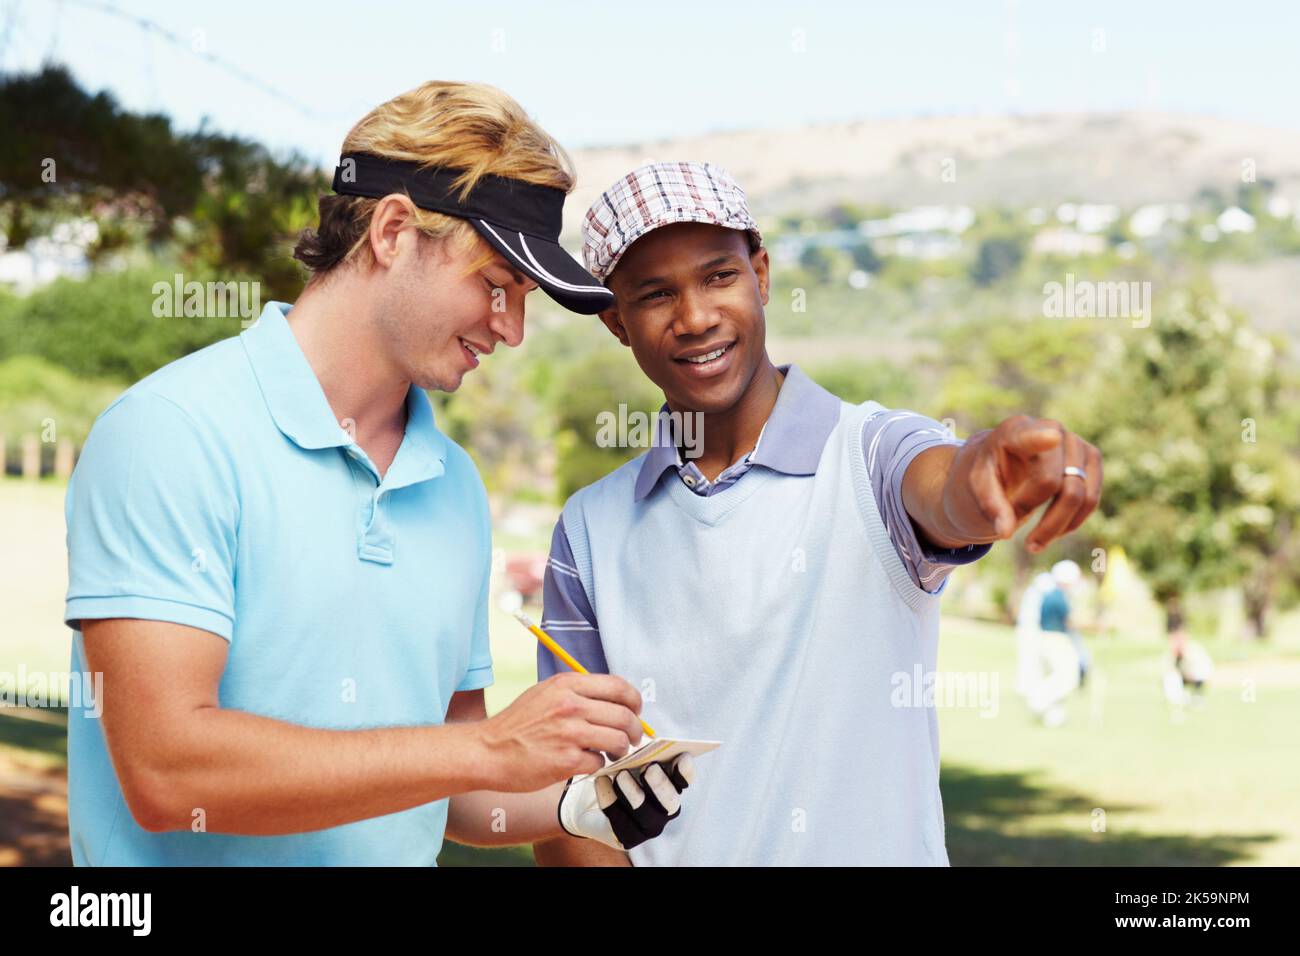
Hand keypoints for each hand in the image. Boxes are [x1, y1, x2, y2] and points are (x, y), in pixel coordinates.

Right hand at [474, 673, 643, 792]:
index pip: (619, 687)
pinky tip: (586, 763)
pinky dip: (597, 765)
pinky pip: (600, 762)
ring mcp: (570, 733)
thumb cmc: (517, 724)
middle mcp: (570, 705)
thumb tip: (614, 701)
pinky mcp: (567, 761)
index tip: (635, 711)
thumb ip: (577, 693)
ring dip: (620, 749)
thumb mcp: (545, 693)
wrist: (488, 751)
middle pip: (624, 716)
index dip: (634, 701)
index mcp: (567, 684)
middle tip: (631, 738)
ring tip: (611, 752)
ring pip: (619, 740)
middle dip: (634, 730)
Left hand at [559, 755, 695, 849]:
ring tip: (620, 775)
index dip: (685, 770)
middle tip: (649, 767)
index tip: (680, 755)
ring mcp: (648, 826)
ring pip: (646, 816)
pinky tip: (601, 782)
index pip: (685, 779)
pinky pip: (621, 823)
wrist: (590, 799)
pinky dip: (610, 801)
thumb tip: (641, 729)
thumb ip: (639, 746)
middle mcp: (665, 808)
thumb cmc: (617, 770)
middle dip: (661, 784)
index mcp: (671, 783)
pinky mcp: (628, 838)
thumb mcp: (628, 755)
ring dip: (634, 793)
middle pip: (670, 802)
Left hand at [943, 416, 1101, 551]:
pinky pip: (1091, 499)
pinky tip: (1051, 532)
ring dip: (1058, 527)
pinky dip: (1073, 522)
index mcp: (1015, 431)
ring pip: (1080, 495)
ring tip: (1033, 545)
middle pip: (1054, 482)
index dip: (1041, 438)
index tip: (1052, 437)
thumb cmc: (989, 472)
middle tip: (1014, 539)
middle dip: (1036, 516)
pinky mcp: (1091, 458)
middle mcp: (1051, 428)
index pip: (1030, 437)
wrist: (1006, 459)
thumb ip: (991, 506)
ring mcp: (1076, 442)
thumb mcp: (978, 486)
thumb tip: (1005, 532)